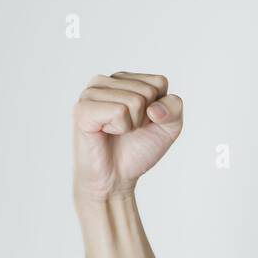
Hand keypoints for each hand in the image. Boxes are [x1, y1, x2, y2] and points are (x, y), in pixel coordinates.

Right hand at [73, 71, 182, 203]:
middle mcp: (106, 80)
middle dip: (145, 118)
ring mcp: (91, 92)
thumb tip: (154, 108)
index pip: (159, 82)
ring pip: (135, 101)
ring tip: (116, 132)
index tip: (144, 122)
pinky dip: (119, 128)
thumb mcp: (169, 127)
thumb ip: (174, 107)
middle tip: (128, 130)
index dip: (160, 109)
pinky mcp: (83, 107)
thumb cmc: (138, 149)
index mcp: (125, 79)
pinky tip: (105, 132)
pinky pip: (118, 111)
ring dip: (131, 125)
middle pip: (148, 91)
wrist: (116, 178)